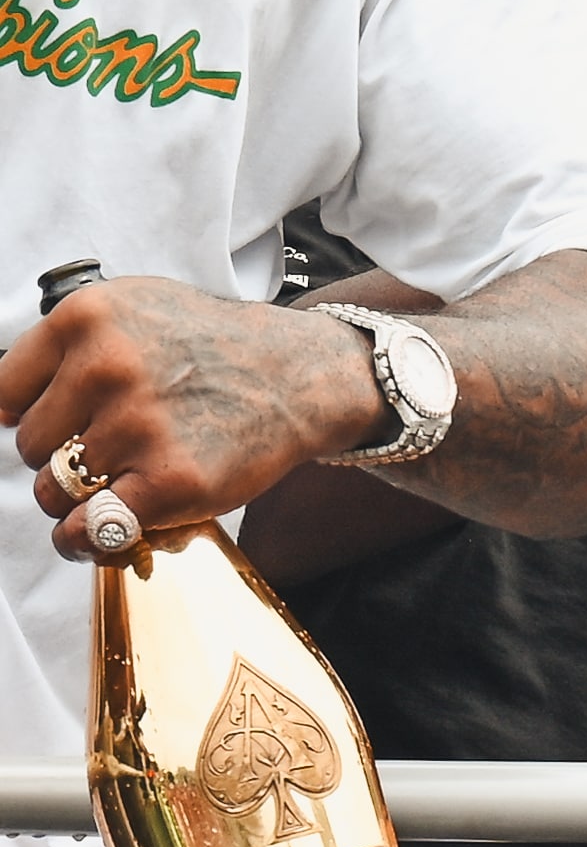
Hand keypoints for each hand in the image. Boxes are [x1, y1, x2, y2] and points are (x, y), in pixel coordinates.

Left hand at [1, 278, 383, 559]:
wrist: (298, 374)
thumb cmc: (211, 346)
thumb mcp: (135, 308)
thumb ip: (66, 347)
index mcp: (90, 317)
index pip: (4, 393)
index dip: (32, 415)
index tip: (64, 421)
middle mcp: (109, 366)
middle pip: (30, 447)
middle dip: (64, 454)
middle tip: (116, 442)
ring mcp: (140, 425)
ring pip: (52, 491)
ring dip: (79, 496)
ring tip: (123, 477)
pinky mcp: (170, 481)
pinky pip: (86, 530)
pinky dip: (87, 538)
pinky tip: (111, 523)